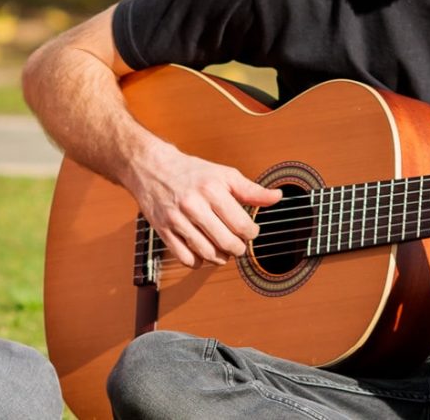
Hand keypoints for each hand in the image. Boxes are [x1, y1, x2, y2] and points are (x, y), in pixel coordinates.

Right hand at [125, 142, 281, 267]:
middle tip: (239, 245)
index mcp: (211, 190)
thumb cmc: (191, 172)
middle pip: (226, 243)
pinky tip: (203, 253)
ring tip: (224, 251)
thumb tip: (277, 197)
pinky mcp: (163, 230)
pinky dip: (198, 262)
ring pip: (207, 254)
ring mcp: (176, 219)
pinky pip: (185, 258)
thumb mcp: (224, 175)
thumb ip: (251, 190)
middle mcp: (193, 205)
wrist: (152, 168)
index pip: (241, 225)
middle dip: (238, 249)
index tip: (250, 232)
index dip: (251, 234)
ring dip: (221, 258)